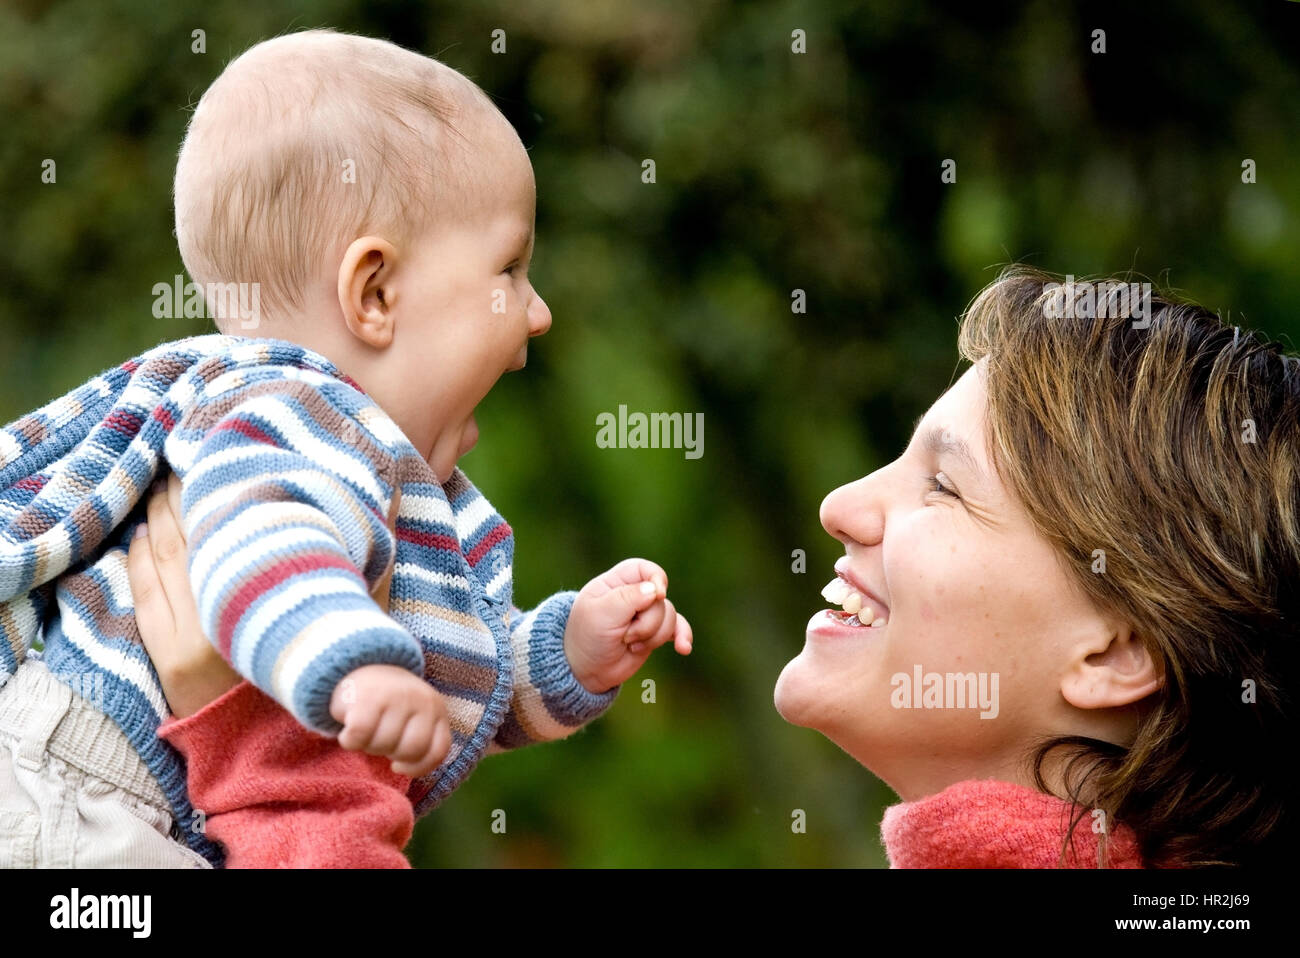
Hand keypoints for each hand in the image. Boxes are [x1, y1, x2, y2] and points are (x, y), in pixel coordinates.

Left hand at [126, 474, 403, 717]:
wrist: (284, 752)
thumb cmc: (327, 680)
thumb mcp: (351, 621)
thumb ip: (371, 572)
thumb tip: (386, 507)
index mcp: (263, 596)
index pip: (229, 524)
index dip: (217, 489)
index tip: (217, 461)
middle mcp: (219, 611)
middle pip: (189, 534)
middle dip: (182, 496)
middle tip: (182, 464)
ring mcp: (185, 636)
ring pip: (162, 559)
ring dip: (158, 520)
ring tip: (162, 491)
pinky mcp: (166, 657)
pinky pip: (143, 595)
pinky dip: (138, 561)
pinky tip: (142, 538)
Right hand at [330, 664, 451, 776]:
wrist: (359, 664)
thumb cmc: (389, 703)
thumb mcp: (415, 716)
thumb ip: (421, 738)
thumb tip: (407, 768)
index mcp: (436, 708)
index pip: (437, 751)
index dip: (418, 767)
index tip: (399, 765)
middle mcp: (420, 700)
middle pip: (409, 750)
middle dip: (391, 754)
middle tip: (380, 741)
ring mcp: (395, 697)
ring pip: (382, 745)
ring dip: (368, 746)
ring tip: (366, 731)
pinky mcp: (367, 697)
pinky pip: (358, 736)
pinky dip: (349, 741)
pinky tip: (349, 731)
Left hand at [563, 557, 693, 693]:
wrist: (586, 670)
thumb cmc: (587, 637)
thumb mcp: (600, 615)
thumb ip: (627, 598)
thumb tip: (656, 590)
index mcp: (615, 583)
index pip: (643, 568)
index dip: (655, 578)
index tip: (657, 594)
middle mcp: (633, 595)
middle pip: (659, 599)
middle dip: (646, 622)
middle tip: (623, 636)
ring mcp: (645, 614)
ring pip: (669, 616)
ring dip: (652, 635)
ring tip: (630, 645)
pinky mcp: (654, 633)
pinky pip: (678, 628)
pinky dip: (682, 636)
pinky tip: (683, 648)